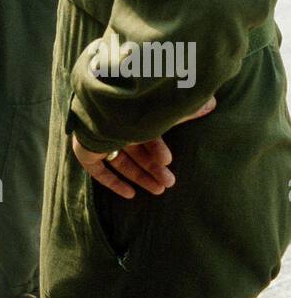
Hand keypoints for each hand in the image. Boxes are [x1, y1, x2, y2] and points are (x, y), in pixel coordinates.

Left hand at [72, 95, 216, 198]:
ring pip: (121, 159)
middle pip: (135, 148)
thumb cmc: (133, 103)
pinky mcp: (84, 149)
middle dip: (153, 166)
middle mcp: (112, 121)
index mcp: (128, 110)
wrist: (99, 102)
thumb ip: (186, 110)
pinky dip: (113, 182)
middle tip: (169, 182)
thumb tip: (213, 103)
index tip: (169, 160)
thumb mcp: (162, 109)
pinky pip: (98, 170)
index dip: (157, 147)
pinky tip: (130, 195)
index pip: (144, 130)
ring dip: (140, 175)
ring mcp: (97, 135)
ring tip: (160, 190)